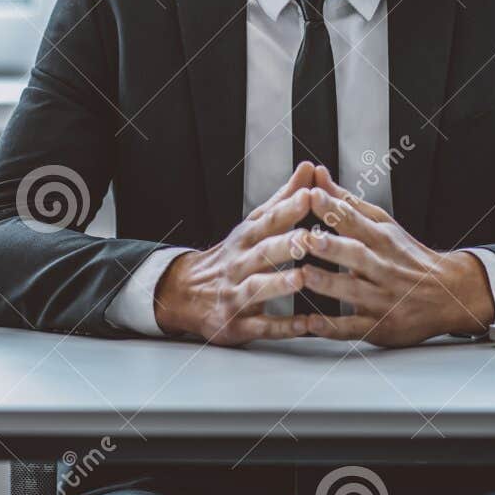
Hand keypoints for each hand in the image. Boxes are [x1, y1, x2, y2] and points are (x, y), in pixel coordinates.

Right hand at [153, 163, 316, 344]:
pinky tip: (304, 325)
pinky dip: (282, 327)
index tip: (308, 195)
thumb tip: (309, 168)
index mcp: (245, 239)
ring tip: (301, 279)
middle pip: (261, 253)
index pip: (266, 221)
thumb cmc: (232, 256)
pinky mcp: (237, 324)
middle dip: (285, 246)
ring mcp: (236, 295)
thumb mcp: (253, 226)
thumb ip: (283, 199)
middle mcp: (238, 265)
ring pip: (256, 289)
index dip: (287, 209)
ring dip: (278, 285)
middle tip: (308, 238)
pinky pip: (260, 326)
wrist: (185, 293)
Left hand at [298, 166, 494, 345]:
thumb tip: (316, 174)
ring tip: (304, 275)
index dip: (333, 208)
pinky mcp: (379, 327)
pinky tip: (311, 323)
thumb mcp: (382, 224)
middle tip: (306, 238)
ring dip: (328, 283)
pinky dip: (332, 328)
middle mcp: (383, 268)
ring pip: (353, 291)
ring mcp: (382, 299)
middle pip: (357, 255)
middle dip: (331, 246)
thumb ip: (345, 202)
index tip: (312, 195)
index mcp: (382, 240)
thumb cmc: (407, 256)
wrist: (449, 294)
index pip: (356, 221)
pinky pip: (353, 328)